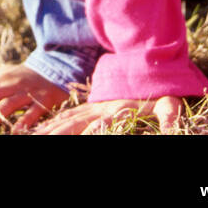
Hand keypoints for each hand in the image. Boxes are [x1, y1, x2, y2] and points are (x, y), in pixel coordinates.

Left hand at [0, 65, 73, 133]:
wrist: (54, 69)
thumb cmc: (23, 75)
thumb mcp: (2, 72)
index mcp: (0, 78)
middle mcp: (11, 84)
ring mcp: (27, 92)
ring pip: (8, 103)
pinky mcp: (42, 100)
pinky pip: (32, 112)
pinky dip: (24, 122)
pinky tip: (17, 132)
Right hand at [32, 95, 181, 134]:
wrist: (150, 70)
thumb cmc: (160, 92)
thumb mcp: (168, 103)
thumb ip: (169, 115)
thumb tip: (172, 128)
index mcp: (116, 109)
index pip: (96, 123)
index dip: (88, 131)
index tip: (70, 134)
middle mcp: (101, 109)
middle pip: (74, 121)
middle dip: (57, 131)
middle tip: (39, 138)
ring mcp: (95, 108)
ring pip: (68, 119)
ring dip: (51, 127)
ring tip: (35, 135)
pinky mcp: (93, 109)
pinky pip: (70, 116)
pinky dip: (56, 122)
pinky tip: (44, 129)